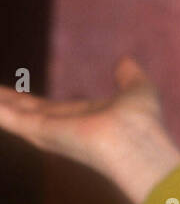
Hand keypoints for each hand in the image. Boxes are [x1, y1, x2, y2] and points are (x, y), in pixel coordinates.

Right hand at [0, 56, 179, 203]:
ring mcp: (47, 132)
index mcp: (79, 120)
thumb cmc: (143, 123)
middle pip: (22, 112)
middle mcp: (59, 129)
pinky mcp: (40, 130)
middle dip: (4, 102)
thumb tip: (125, 62)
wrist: (137, 142)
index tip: (8, 96)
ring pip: (12, 115)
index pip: (43, 110)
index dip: (24, 103)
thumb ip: (129, 77)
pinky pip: (10, 118)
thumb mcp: (137, 90)